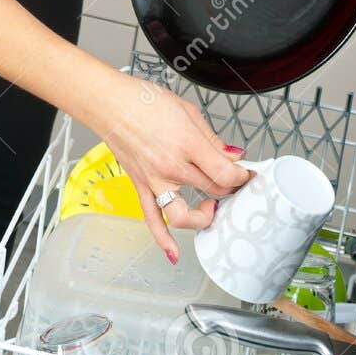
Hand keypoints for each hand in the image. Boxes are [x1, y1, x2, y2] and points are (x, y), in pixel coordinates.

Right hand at [97, 71, 252, 261]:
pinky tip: (174, 253)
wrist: (109, 103)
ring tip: (212, 206)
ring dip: (204, 216)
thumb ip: (212, 138)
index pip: (225, 173)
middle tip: (234, 181)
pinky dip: (163, 240)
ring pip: (184, 215)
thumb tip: (232, 155)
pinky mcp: (141, 186)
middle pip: (212, 190)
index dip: (242, 175)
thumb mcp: (188, 111)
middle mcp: (171, 167)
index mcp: (187, 144)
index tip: (246, 172)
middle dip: (230, 187)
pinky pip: (153, 219)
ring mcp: (154, 180)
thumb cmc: (144, 101)